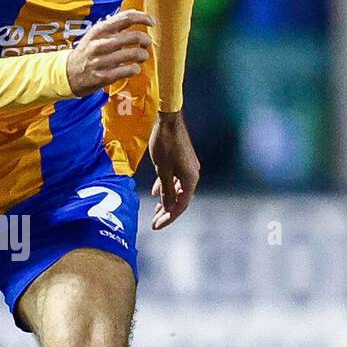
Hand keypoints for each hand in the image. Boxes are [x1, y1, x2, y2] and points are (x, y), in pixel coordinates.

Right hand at [65, 10, 152, 96]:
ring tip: (143, 56)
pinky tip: (135, 69)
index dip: (143, 18)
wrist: (68, 74)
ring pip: (132, 54)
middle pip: (133, 36)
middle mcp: (100, 43)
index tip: (151, 22)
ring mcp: (101, 61)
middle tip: (147, 43)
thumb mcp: (95, 34)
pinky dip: (135, 69)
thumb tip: (136, 17)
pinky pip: (127, 71)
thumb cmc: (87, 52)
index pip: (126, 18)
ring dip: (143, 55)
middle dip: (145, 40)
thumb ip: (113, 26)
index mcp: (99, 30)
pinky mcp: (103, 76)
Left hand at [149, 111, 199, 229]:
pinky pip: (175, 180)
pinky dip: (166, 187)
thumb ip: (166, 191)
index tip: (156, 226)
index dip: (168, 218)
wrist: (169, 121)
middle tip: (154, 222)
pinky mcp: (183, 162)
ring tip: (155, 210)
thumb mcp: (163, 171)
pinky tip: (156, 192)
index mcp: (190, 179)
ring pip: (177, 190)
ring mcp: (188, 168)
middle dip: (166, 212)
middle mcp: (192, 175)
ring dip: (166, 200)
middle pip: (180, 199)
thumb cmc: (165, 145)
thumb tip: (168, 208)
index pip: (180, 205)